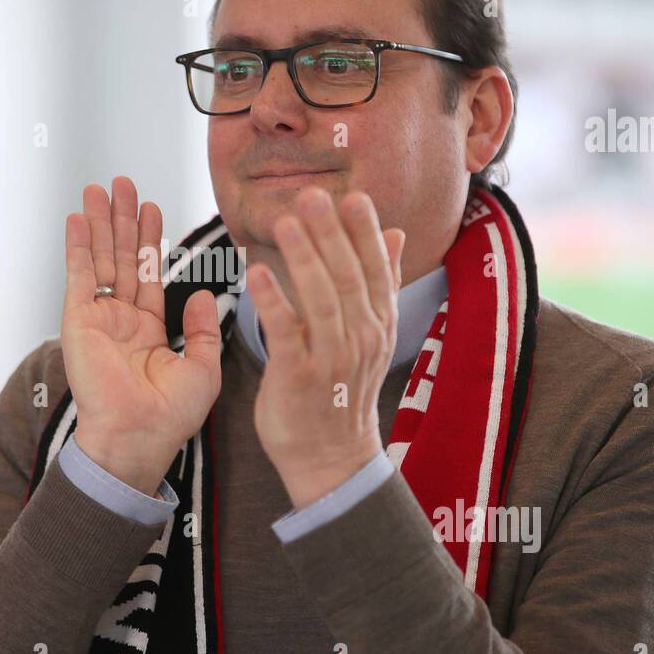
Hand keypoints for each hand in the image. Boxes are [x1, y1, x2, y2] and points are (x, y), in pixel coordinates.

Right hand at [61, 176, 222, 496]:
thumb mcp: (202, 367)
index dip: (149, 239)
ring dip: (100, 222)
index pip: (148, 273)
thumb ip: (203, 328)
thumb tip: (205, 293)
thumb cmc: (171, 415)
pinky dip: (78, 245)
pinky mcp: (78, 321)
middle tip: (122, 182)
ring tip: (100, 187)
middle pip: (122, 257)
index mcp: (147, 330)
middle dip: (122, 219)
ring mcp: (97, 319)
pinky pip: (79, 275)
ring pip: (100, 258)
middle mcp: (120, 320)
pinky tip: (79, 217)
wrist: (139, 436)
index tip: (150, 206)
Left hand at [248, 186, 405, 510]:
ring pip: (322, 301)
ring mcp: (332, 359)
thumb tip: (396, 233)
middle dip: (331, 234)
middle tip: (313, 195)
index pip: (375, 269)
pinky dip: (273, 302)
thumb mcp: (371, 335)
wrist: (331, 458)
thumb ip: (380, 282)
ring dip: (305, 259)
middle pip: (347, 277)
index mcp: (377, 322)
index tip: (353, 196)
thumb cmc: (343, 390)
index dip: (364, 232)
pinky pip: (287, 334)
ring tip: (286, 221)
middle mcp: (361, 337)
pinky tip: (256, 273)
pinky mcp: (300, 378)